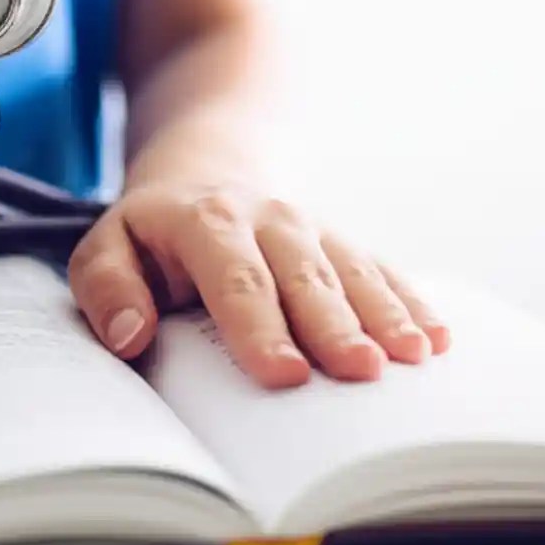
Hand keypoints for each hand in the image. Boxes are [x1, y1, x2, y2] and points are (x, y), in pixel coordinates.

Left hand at [67, 178, 451, 387]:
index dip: (260, 326)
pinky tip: (437, 337)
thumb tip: (129, 335)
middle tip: (362, 371)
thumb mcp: (107, 247)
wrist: (207, 170)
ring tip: (415, 355)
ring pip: (351, 269)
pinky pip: (380, 269)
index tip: (284, 373)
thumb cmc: (152, 234)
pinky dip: (410, 301)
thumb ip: (107, 288)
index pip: (235, 277)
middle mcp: (268, 219)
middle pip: (304, 276)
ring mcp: (312, 228)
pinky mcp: (340, 242)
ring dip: (385, 313)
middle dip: (335, 325)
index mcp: (205, 220)